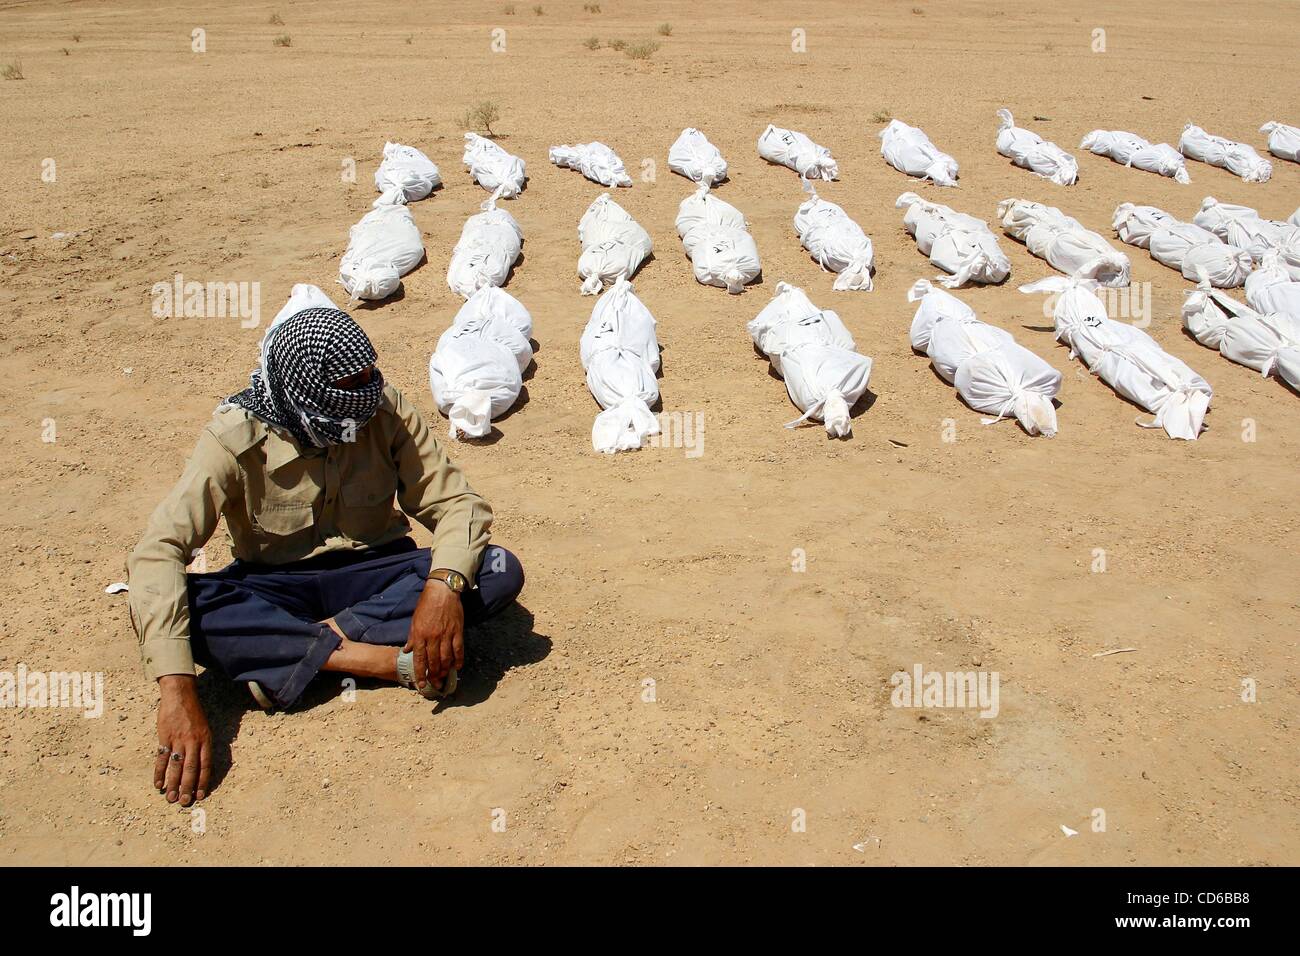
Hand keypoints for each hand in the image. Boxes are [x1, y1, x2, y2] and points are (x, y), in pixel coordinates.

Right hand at [154, 675, 211, 805]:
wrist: (180, 696)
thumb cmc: (193, 713)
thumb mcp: (205, 728)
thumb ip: (203, 745)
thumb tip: (203, 765)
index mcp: (205, 740)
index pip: (206, 764)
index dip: (203, 781)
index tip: (201, 795)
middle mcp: (193, 741)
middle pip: (191, 768)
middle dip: (188, 787)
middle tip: (185, 802)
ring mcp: (178, 740)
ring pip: (176, 766)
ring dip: (174, 783)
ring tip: (171, 798)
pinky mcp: (165, 737)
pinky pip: (161, 758)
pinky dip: (159, 772)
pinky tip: (158, 784)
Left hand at [403, 576, 464, 689]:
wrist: (442, 591)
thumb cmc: (426, 604)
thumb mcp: (414, 620)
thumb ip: (412, 637)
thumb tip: (408, 650)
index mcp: (420, 635)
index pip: (419, 660)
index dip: (420, 674)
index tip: (421, 685)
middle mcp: (433, 637)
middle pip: (434, 662)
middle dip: (434, 676)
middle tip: (435, 685)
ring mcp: (446, 635)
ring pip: (446, 658)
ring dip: (445, 671)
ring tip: (444, 678)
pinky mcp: (457, 631)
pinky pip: (459, 649)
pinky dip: (459, 660)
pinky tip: (458, 667)